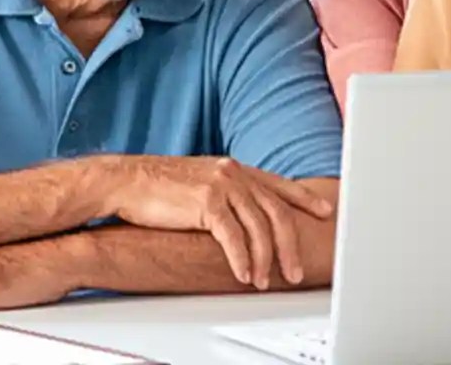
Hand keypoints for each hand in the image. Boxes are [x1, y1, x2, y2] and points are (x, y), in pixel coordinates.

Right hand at [108, 156, 333, 289]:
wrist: (125, 181)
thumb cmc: (157, 187)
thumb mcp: (201, 182)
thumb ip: (226, 193)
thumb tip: (244, 216)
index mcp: (235, 168)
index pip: (279, 185)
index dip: (305, 198)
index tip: (325, 211)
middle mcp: (233, 173)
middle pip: (275, 212)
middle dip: (289, 245)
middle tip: (294, 271)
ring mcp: (221, 185)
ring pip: (258, 227)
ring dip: (264, 260)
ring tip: (263, 281)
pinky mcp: (205, 201)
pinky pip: (232, 236)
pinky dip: (241, 259)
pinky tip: (243, 274)